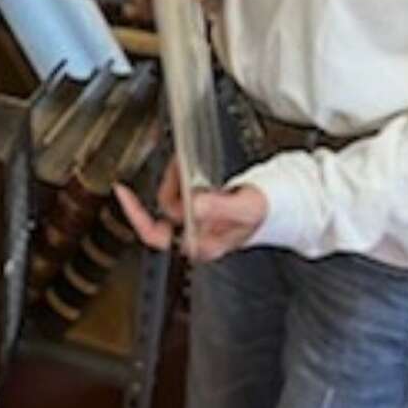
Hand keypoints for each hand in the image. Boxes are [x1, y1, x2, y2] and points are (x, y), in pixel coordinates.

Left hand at [114, 160, 266, 263]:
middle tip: (177, 167)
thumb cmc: (269, 212)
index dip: (135, 216)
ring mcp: (198, 222)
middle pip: (165, 209)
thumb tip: (194, 204)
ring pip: (173, 198)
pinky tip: (189, 170)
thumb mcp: (246, 207)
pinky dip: (182, 178)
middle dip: (168, 183)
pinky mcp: (203, 209)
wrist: (284, 206)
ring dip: (177, 178)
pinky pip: (182, 192)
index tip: (122, 192)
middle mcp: (196, 234)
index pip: (157, 235)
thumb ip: (220, 207)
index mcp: (202, 242)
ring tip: (188, 165)